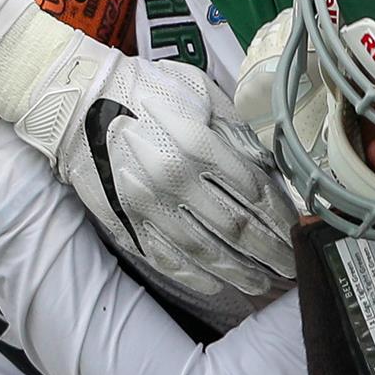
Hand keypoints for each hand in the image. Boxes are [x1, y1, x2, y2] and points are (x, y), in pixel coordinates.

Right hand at [0, 7, 301, 296]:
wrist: (74, 100)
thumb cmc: (143, 89)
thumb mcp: (199, 91)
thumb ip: (236, 127)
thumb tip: (271, 162)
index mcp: (200, 144)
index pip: (256, 193)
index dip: (283, 217)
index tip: (300, 231)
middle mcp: (176, 180)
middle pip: (237, 229)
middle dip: (271, 252)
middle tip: (293, 268)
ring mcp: (147, 205)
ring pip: (204, 252)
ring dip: (238, 272)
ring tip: (261, 283)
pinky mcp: (122, 220)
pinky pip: (163, 257)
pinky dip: (192, 276)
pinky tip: (215, 285)